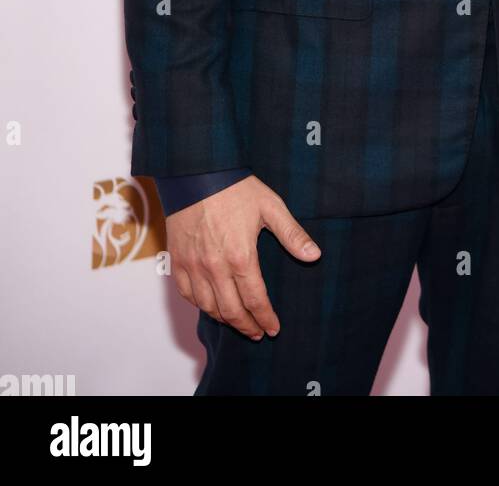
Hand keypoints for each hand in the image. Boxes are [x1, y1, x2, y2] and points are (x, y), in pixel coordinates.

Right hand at [166, 175, 320, 338]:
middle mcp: (215, 267)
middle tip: (257, 333)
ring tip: (237, 323)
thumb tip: (314, 255)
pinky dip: (200, 305)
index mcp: (241, 256)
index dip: (266, 318)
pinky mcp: (177, 260)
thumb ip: (292, 234)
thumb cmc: (236, 188)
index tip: (273, 329)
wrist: (197, 173)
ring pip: (208, 307)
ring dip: (224, 319)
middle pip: (231, 311)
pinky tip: (210, 306)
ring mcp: (193, 266)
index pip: (256, 300)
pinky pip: (187, 294)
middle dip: (247, 326)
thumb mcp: (271, 207)